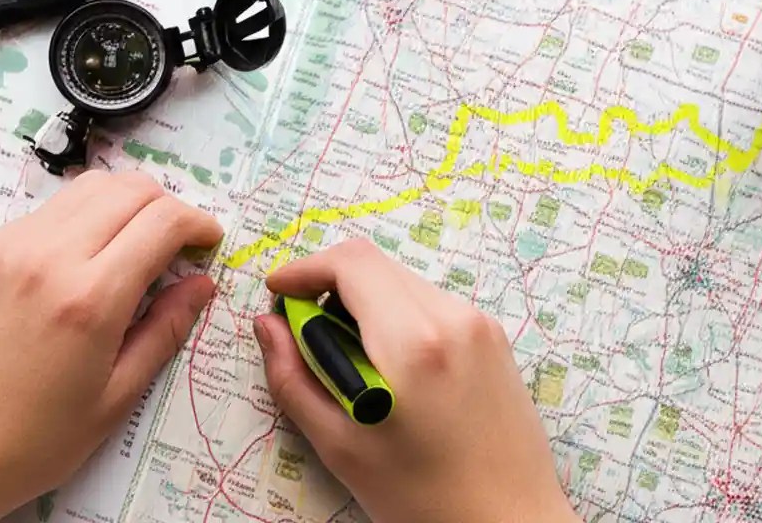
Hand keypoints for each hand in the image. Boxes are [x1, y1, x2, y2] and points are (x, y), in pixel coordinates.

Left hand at [0, 170, 222, 520]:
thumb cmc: (36, 438)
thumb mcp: (118, 396)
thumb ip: (165, 330)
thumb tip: (201, 284)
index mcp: (90, 299)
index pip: (162, 221)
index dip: (198, 224)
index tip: (208, 242)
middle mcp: (49, 257)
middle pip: (130, 189)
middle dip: (167, 206)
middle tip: (177, 245)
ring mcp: (11, 246)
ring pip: (89, 187)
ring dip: (125, 205)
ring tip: (134, 246)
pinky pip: (51, 211)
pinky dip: (83, 220)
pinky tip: (86, 261)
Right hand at [254, 239, 579, 522]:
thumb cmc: (425, 499)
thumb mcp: (342, 446)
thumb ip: (294, 378)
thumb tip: (267, 326)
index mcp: (414, 341)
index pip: (352, 263)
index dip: (305, 269)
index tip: (278, 294)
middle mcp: (453, 318)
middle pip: (376, 267)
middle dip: (332, 289)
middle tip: (306, 337)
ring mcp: (480, 325)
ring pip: (404, 284)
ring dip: (366, 306)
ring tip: (352, 366)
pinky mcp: (494, 339)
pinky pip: (433, 306)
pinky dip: (400, 321)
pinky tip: (393, 373)